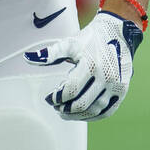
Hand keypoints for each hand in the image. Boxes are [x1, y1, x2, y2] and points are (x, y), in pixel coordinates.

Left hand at [25, 10, 143, 120]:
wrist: (119, 33)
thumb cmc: (90, 39)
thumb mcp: (69, 43)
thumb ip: (49, 54)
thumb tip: (27, 57)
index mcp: (91, 64)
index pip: (71, 91)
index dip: (57, 98)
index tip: (49, 98)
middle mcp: (106, 77)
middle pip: (81, 104)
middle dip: (65, 109)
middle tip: (56, 107)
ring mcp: (117, 86)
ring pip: (94, 110)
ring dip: (77, 115)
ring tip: (65, 112)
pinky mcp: (122, 91)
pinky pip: (107, 111)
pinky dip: (92, 116)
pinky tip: (81, 114)